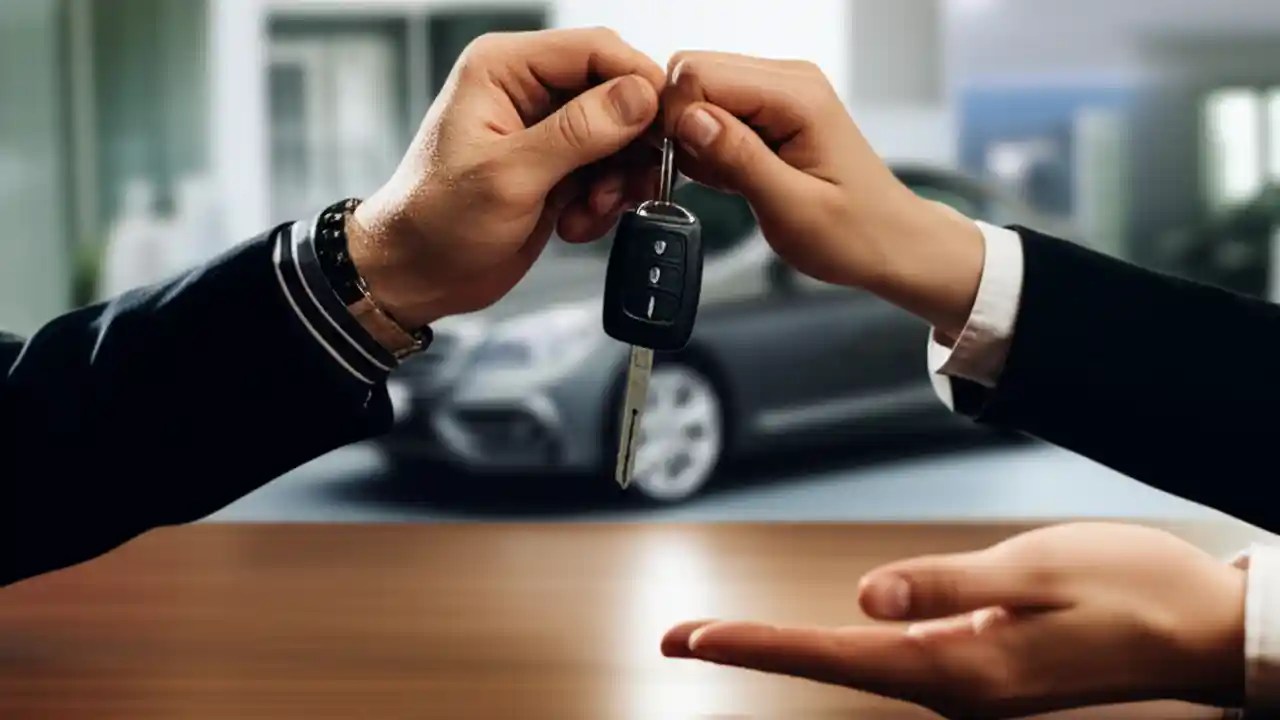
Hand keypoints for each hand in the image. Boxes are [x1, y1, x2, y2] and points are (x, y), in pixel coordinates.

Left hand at [347, 28, 665, 327]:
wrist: (417, 275)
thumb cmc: (435, 221)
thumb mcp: (509, 176)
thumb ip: (578, 133)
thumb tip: (637, 97)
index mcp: (503, 68)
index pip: (593, 49)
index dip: (637, 82)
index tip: (664, 124)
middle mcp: (526, 90)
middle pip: (615, 91)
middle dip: (630, 141)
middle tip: (631, 181)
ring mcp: (545, 131)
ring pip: (620, 136)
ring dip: (618, 179)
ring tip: (591, 210)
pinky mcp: (557, 168)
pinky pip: (608, 172)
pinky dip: (605, 201)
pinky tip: (575, 222)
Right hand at [662, 52, 984, 337]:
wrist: (891, 242)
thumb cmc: (856, 233)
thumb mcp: (793, 208)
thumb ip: (739, 159)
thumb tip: (689, 119)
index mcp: (798, 96)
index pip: (700, 73)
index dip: (677, 120)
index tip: (686, 164)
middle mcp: (788, 81)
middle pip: (693, 73)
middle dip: (680, 126)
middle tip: (706, 175)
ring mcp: (779, 93)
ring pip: (698, 93)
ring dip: (693, 140)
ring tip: (728, 181)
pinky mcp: (770, 112)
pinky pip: (715, 114)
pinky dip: (709, 148)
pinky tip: (733, 178)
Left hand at [662, 523, 1245, 717]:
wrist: (1202, 626)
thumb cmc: (1133, 591)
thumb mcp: (1039, 573)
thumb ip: (947, 586)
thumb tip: (864, 600)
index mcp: (963, 666)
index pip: (835, 656)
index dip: (759, 646)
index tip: (693, 639)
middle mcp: (957, 684)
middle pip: (831, 665)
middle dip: (754, 650)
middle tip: (678, 636)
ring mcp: (971, 678)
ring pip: (859, 663)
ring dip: (790, 648)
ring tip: (724, 635)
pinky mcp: (985, 661)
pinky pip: (898, 654)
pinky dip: (843, 645)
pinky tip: (820, 636)